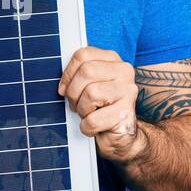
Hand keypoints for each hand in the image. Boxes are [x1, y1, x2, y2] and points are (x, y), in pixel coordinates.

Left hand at [57, 46, 147, 163]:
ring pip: (91, 93)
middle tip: (75, 105)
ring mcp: (128, 92)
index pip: (83, 55)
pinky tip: (95, 127)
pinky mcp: (126, 113)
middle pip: (86, 72)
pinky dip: (87, 127)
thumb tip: (62, 84)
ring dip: (82, 110)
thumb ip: (78, 75)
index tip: (64, 88)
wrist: (120, 135)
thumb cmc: (100, 109)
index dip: (68, 73)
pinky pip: (93, 120)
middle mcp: (124, 71)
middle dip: (74, 93)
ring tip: (88, 114)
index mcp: (112, 60)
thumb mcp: (88, 86)